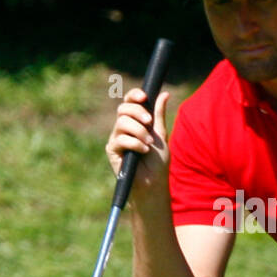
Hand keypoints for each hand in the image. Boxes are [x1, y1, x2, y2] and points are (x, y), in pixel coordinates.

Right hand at [106, 88, 170, 203]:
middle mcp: (123, 128)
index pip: (129, 102)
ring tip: (149, 143)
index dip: (134, 95)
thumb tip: (164, 94)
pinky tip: (143, 151)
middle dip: (138, 112)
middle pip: (123, 109)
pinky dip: (135, 143)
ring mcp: (116, 139)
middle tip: (149, 122)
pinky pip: (120, 139)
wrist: (153, 182)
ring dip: (139, 131)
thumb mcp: (161, 134)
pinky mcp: (112, 151)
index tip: (144, 97)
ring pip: (122, 122)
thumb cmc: (157, 161)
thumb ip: (159, 115)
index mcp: (135, 121)